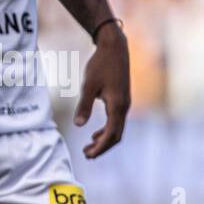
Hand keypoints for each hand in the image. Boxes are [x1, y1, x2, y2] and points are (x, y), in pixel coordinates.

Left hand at [73, 24, 129, 158]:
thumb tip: (78, 125)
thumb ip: (84, 105)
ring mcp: (125, 104)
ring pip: (117, 129)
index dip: (100, 147)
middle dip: (102, 147)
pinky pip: (116, 121)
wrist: (114, 48)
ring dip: (104, 140)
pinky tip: (95, 132)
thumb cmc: (100, 64)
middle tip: (87, 154)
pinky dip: (107, 130)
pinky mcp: (122, 100)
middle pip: (116, 135)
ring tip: (89, 147)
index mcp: (117, 106)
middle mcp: (124, 107)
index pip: (111, 134)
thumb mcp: (89, 85)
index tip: (88, 154)